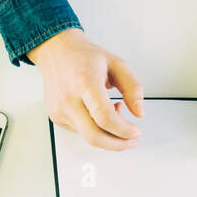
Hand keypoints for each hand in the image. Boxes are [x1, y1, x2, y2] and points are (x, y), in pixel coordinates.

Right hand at [27, 28, 142, 150]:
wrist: (57, 52)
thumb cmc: (84, 57)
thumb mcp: (117, 65)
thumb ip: (133, 88)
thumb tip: (139, 112)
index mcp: (85, 83)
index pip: (105, 118)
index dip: (124, 130)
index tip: (135, 132)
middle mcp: (69, 99)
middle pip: (95, 137)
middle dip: (117, 144)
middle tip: (130, 140)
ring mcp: (60, 110)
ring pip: (88, 137)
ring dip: (108, 132)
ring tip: (114, 111)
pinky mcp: (56, 117)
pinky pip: (80, 132)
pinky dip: (95, 128)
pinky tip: (99, 112)